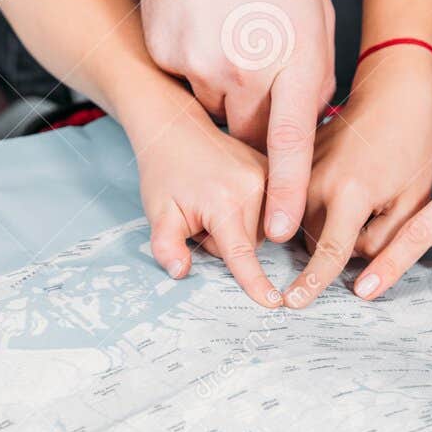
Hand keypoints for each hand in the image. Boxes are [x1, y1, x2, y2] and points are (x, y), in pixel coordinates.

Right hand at [128, 0, 335, 246]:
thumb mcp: (312, 10)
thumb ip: (312, 73)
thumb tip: (308, 125)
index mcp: (291, 53)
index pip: (292, 142)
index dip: (287, 192)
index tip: (281, 232)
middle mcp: (243, 65)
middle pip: (252, 135)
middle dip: (261, 127)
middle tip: (262, 82)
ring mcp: (198, 61)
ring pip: (217, 111)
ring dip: (228, 93)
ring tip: (232, 34)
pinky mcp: (166, 53)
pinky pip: (188, 84)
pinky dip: (198, 66)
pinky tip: (204, 22)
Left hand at [130, 93, 280, 309]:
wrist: (175, 128)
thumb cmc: (164, 173)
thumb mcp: (158, 213)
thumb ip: (166, 246)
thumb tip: (179, 272)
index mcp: (224, 202)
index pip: (241, 254)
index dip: (255, 282)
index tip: (272, 303)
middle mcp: (253, 187)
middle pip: (251, 245)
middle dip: (227, 243)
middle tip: (202, 220)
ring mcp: (268, 175)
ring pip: (262, 229)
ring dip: (240, 228)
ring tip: (215, 205)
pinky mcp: (273, 169)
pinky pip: (270, 209)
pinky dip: (251, 211)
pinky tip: (231, 195)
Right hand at [282, 48, 431, 308]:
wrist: (390, 94)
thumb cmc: (410, 147)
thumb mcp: (412, 202)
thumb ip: (386, 245)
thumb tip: (361, 278)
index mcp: (350, 192)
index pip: (328, 252)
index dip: (312, 283)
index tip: (294, 304)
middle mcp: (316, 182)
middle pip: (314, 242)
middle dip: (338, 247)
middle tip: (372, 215)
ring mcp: (301, 171)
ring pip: (304, 225)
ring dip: (326, 228)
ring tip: (359, 198)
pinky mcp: (295, 164)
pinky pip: (300, 204)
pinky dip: (318, 209)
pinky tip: (345, 185)